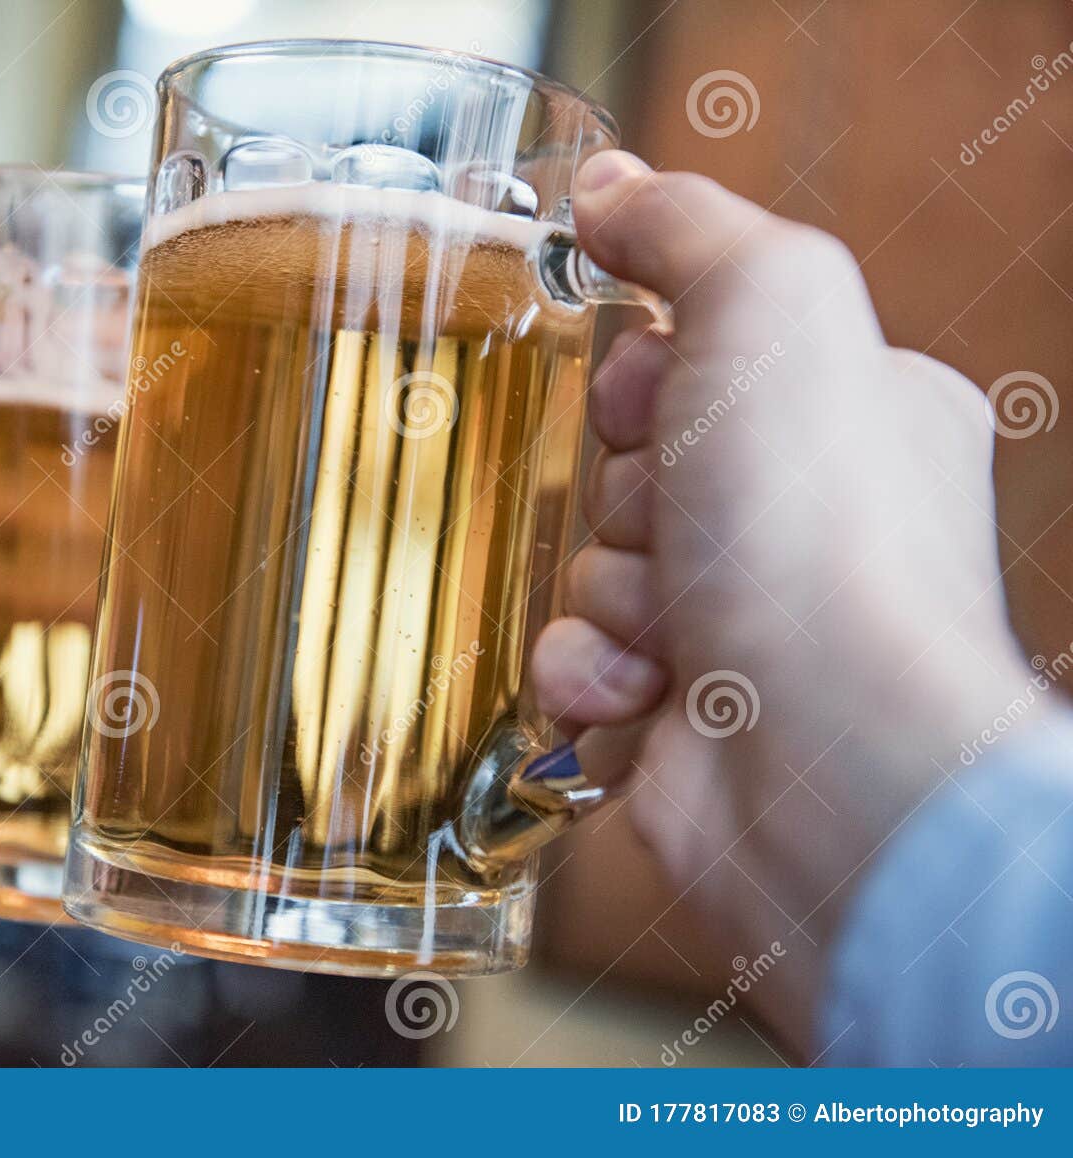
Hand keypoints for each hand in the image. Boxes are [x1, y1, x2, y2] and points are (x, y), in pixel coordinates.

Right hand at [531, 152, 1043, 1054]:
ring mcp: (744, 624)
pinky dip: (589, 669)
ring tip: (678, 619)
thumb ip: (685, 226)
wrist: (824, 759)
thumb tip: (609, 185)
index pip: (697, 356)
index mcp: (853, 415)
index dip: (646, 369)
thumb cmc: (824, 537)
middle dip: (627, 486)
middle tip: (679, 510)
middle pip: (630, 460)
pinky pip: (574, 658)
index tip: (654, 389)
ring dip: (610, 586)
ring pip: (593, 562)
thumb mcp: (770, 301)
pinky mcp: (679, 712)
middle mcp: (807, 523)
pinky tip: (644, 686)